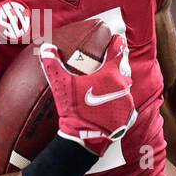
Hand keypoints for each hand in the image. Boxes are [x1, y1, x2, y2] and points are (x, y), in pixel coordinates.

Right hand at [38, 33, 135, 156]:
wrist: (85, 138)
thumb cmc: (74, 110)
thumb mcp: (60, 85)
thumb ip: (52, 64)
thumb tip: (46, 48)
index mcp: (110, 74)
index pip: (117, 51)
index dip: (116, 43)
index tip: (116, 38)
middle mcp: (123, 86)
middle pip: (123, 70)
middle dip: (116, 67)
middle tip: (107, 66)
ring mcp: (127, 102)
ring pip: (125, 88)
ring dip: (118, 86)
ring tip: (107, 88)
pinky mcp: (129, 117)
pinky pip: (127, 105)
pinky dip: (120, 103)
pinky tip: (111, 106)